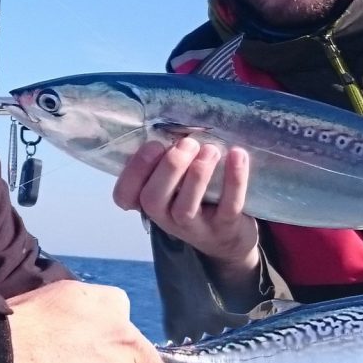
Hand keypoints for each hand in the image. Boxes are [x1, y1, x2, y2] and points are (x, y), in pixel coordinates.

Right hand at [113, 138, 260, 285]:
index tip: (154, 145)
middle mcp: (166, 218)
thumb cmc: (196, 197)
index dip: (134, 170)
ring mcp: (195, 227)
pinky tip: (237, 154)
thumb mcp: (176, 183)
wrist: (228, 239)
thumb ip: (168, 160)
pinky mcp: (225, 227)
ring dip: (198, 173)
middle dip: (170, 166)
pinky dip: (235, 179)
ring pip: (186, 207)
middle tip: (188, 143)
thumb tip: (175, 123)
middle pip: (153, 199)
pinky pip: (229, 205)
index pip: (124, 196)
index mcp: (150, 203)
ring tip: (211, 149)